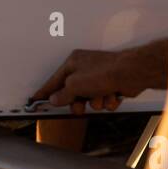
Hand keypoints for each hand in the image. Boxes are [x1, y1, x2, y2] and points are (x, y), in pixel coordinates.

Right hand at [31, 41, 167, 114]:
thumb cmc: (105, 72)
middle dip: (78, 102)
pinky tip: (112, 95)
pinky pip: (103, 100)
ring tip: (101, 96)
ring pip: (89, 99)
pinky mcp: (110, 85)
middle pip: (72, 93)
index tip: (36, 100)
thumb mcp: (75, 85)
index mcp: (73, 63)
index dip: (45, 92)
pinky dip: (107, 101)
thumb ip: (62, 94)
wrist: (131, 73)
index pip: (54, 80)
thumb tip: (55, 99)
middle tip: (80, 105)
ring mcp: (98, 77)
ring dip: (96, 102)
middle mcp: (85, 68)